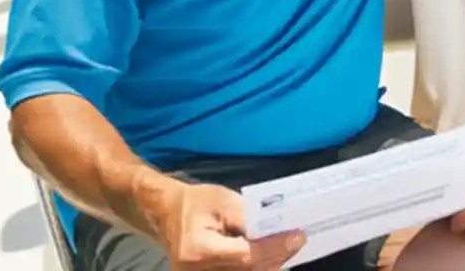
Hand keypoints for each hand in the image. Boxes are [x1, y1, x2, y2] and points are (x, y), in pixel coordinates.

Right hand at [146, 179, 305, 269]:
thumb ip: (249, 217)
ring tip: (288, 247)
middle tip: (297, 241)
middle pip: (249, 270)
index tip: (298, 237)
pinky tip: (272, 256)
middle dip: (277, 256)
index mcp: (198, 250)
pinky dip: (257, 267)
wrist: (167, 214)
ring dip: (270, 263)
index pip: (246, 255)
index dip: (274, 247)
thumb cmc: (194, 202)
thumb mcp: (223, 200)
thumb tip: (279, 230)